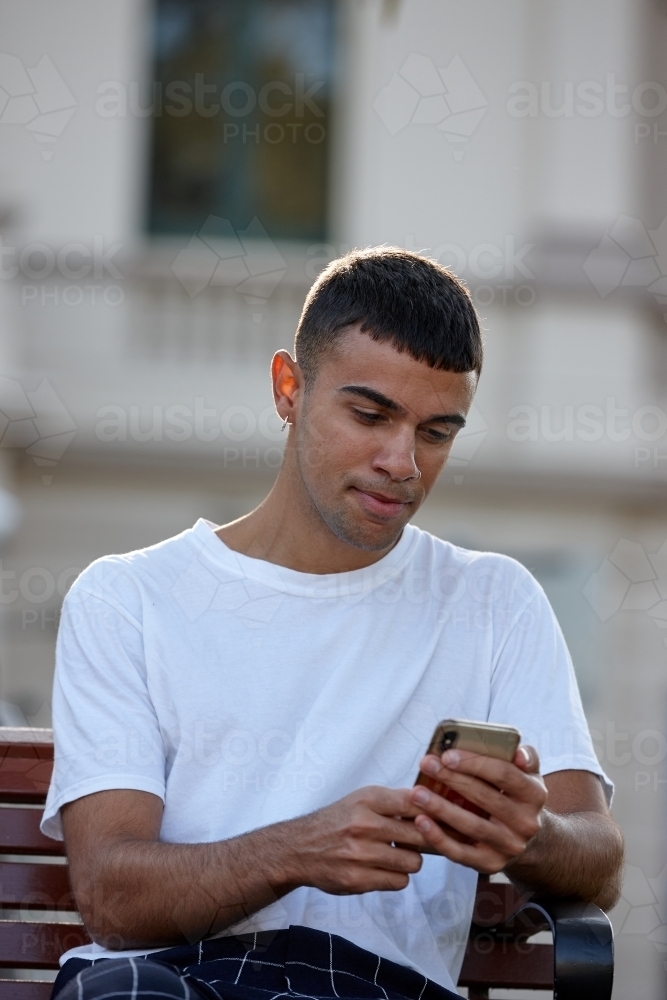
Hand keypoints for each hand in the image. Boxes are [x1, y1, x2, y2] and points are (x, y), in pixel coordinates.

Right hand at [284, 786, 427, 893]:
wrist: (300, 848)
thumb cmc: (338, 821)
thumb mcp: (361, 799)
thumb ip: (394, 801)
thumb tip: (432, 805)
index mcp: (367, 800)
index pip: (413, 803)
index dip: (432, 811)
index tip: (440, 817)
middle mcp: (364, 825)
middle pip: (419, 835)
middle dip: (425, 838)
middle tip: (421, 840)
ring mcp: (361, 855)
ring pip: (413, 862)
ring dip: (410, 860)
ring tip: (398, 855)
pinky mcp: (358, 880)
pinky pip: (399, 881)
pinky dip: (397, 877)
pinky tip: (385, 868)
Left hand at [408, 745, 546, 873]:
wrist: (526, 839)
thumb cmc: (516, 795)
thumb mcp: (527, 775)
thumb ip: (525, 756)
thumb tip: (518, 753)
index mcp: (535, 795)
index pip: (504, 774)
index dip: (474, 763)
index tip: (447, 754)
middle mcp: (526, 823)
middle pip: (485, 797)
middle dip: (452, 779)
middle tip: (427, 765)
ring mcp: (509, 846)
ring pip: (472, 826)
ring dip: (441, 808)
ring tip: (417, 793)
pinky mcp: (491, 864)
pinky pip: (461, 853)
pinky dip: (439, 838)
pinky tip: (421, 821)